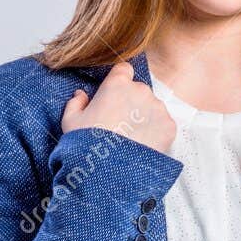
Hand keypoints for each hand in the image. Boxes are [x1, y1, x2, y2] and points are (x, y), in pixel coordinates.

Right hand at [61, 59, 177, 155]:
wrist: (108, 171)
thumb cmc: (86, 143)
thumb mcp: (71, 122)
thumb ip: (75, 103)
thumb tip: (80, 95)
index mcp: (117, 83)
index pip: (124, 70)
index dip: (120, 82)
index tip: (116, 96)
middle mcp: (141, 90)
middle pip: (140, 90)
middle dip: (133, 103)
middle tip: (122, 125)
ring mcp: (157, 107)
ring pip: (153, 108)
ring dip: (146, 118)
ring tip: (133, 139)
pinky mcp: (169, 125)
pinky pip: (163, 125)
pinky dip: (157, 133)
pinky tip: (143, 146)